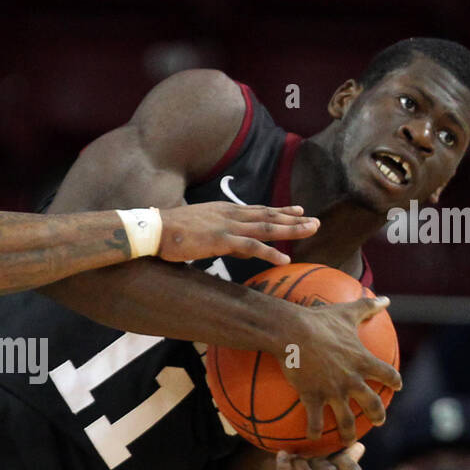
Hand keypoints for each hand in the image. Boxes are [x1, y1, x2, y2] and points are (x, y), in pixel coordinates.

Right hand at [157, 202, 316, 264]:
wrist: (154, 229)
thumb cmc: (171, 232)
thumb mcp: (201, 231)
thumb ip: (223, 238)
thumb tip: (240, 249)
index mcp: (224, 211)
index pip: (258, 210)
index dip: (280, 211)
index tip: (298, 211)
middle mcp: (230, 215)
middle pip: (268, 216)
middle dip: (293, 219)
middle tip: (315, 221)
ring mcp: (227, 226)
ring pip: (267, 227)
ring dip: (291, 229)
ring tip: (311, 231)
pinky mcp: (221, 240)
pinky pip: (251, 246)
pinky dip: (269, 252)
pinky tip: (284, 259)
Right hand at [277, 297, 402, 441]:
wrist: (292, 332)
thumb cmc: (319, 320)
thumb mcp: (346, 312)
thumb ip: (367, 307)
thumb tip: (385, 298)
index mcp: (363, 361)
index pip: (387, 374)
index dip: (395, 381)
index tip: (397, 386)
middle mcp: (352, 380)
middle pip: (372, 404)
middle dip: (378, 414)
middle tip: (379, 421)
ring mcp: (333, 391)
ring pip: (347, 420)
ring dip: (350, 433)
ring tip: (350, 442)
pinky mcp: (312, 397)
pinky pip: (315, 420)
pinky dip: (315, 431)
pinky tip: (313, 437)